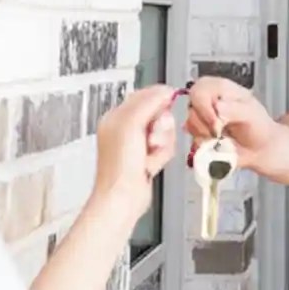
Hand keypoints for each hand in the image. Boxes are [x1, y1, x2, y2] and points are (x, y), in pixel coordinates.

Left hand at [90, 85, 177, 220]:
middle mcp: (126, 128)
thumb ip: (148, 103)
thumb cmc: (119, 166)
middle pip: (158, 113)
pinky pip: (165, 147)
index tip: (171, 99)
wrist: (122, 197)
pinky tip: (152, 164)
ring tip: (150, 154)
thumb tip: (164, 91)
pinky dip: (162, 155)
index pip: (144, 95)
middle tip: (152, 138)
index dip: (159, 97)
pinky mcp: (147, 158)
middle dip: (161, 126)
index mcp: (117, 116)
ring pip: (164, 131)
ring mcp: (137, 144)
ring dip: (162, 143)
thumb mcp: (132, 124)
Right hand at [185, 76, 277, 170]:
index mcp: (219, 88)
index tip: (216, 123)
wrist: (259, 149)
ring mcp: (201, 117)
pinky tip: (217, 145)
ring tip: (223, 139)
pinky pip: (193, 140)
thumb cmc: (258, 125)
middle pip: (191, 108)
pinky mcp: (198, 134)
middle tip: (220, 134)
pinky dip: (204, 145)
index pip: (199, 90)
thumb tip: (217, 107)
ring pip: (190, 126)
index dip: (203, 107)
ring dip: (205, 136)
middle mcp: (207, 100)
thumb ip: (235, 109)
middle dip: (205, 125)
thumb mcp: (252, 114)